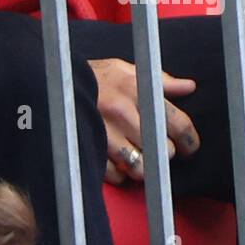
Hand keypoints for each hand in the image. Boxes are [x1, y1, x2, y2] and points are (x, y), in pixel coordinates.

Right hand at [89, 58, 199, 184]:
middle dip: (164, 151)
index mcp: (135, 88)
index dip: (190, 140)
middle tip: (157, 146)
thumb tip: (189, 86)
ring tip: (139, 156)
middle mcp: (122, 112)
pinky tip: (118, 161)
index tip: (190, 146)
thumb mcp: (124, 69)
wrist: (54, 83)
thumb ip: (159, 80)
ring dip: (144, 166)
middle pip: (163, 150)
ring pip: (141, 167)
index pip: (178, 123)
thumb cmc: (94, 77)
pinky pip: (116, 176)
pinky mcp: (89, 150)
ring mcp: (105, 133)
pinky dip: (120, 174)